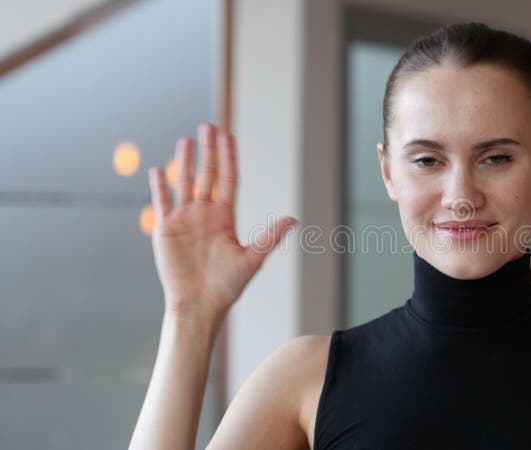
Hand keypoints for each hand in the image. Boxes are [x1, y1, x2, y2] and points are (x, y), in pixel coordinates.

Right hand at [147, 123, 296, 321]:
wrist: (199, 305)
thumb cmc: (227, 286)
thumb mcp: (252, 259)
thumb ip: (270, 236)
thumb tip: (294, 218)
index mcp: (225, 217)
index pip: (228, 179)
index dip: (228, 158)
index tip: (228, 136)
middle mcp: (204, 214)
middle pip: (207, 175)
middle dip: (208, 151)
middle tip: (209, 126)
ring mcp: (184, 220)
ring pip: (184, 183)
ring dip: (184, 161)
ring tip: (186, 139)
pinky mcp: (165, 229)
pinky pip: (162, 202)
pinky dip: (159, 186)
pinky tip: (159, 169)